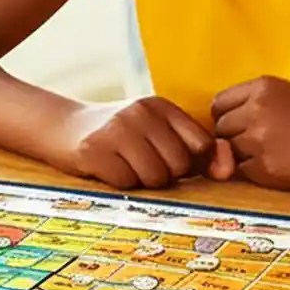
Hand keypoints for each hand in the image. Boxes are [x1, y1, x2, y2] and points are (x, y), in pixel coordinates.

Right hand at [52, 97, 217, 188]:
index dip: (189, 163)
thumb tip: (228, 170)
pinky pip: (127, 183)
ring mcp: (116, 128)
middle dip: (165, 174)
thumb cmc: (119, 137)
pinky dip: (120, 183)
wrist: (62, 128)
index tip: (165, 157)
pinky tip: (107, 168)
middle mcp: (140, 111)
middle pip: (180, 165)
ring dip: (142, 181)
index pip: (201, 145)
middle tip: (139, 161)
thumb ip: (197, 153)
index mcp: (161, 105)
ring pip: (156, 178)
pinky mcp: (94, 149)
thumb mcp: (157, 134)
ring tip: (125, 164)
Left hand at [211, 76, 289, 190]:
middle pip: (220, 129)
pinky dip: (256, 173)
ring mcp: (259, 140)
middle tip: (261, 145)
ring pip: (228, 152)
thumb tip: (221, 119)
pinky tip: (283, 168)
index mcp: (263, 86)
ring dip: (243, 157)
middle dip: (232, 138)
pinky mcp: (266, 168)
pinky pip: (243, 172)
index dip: (226, 117)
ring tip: (276, 155)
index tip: (240, 126)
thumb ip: (256, 103)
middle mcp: (257, 109)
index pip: (219, 103)